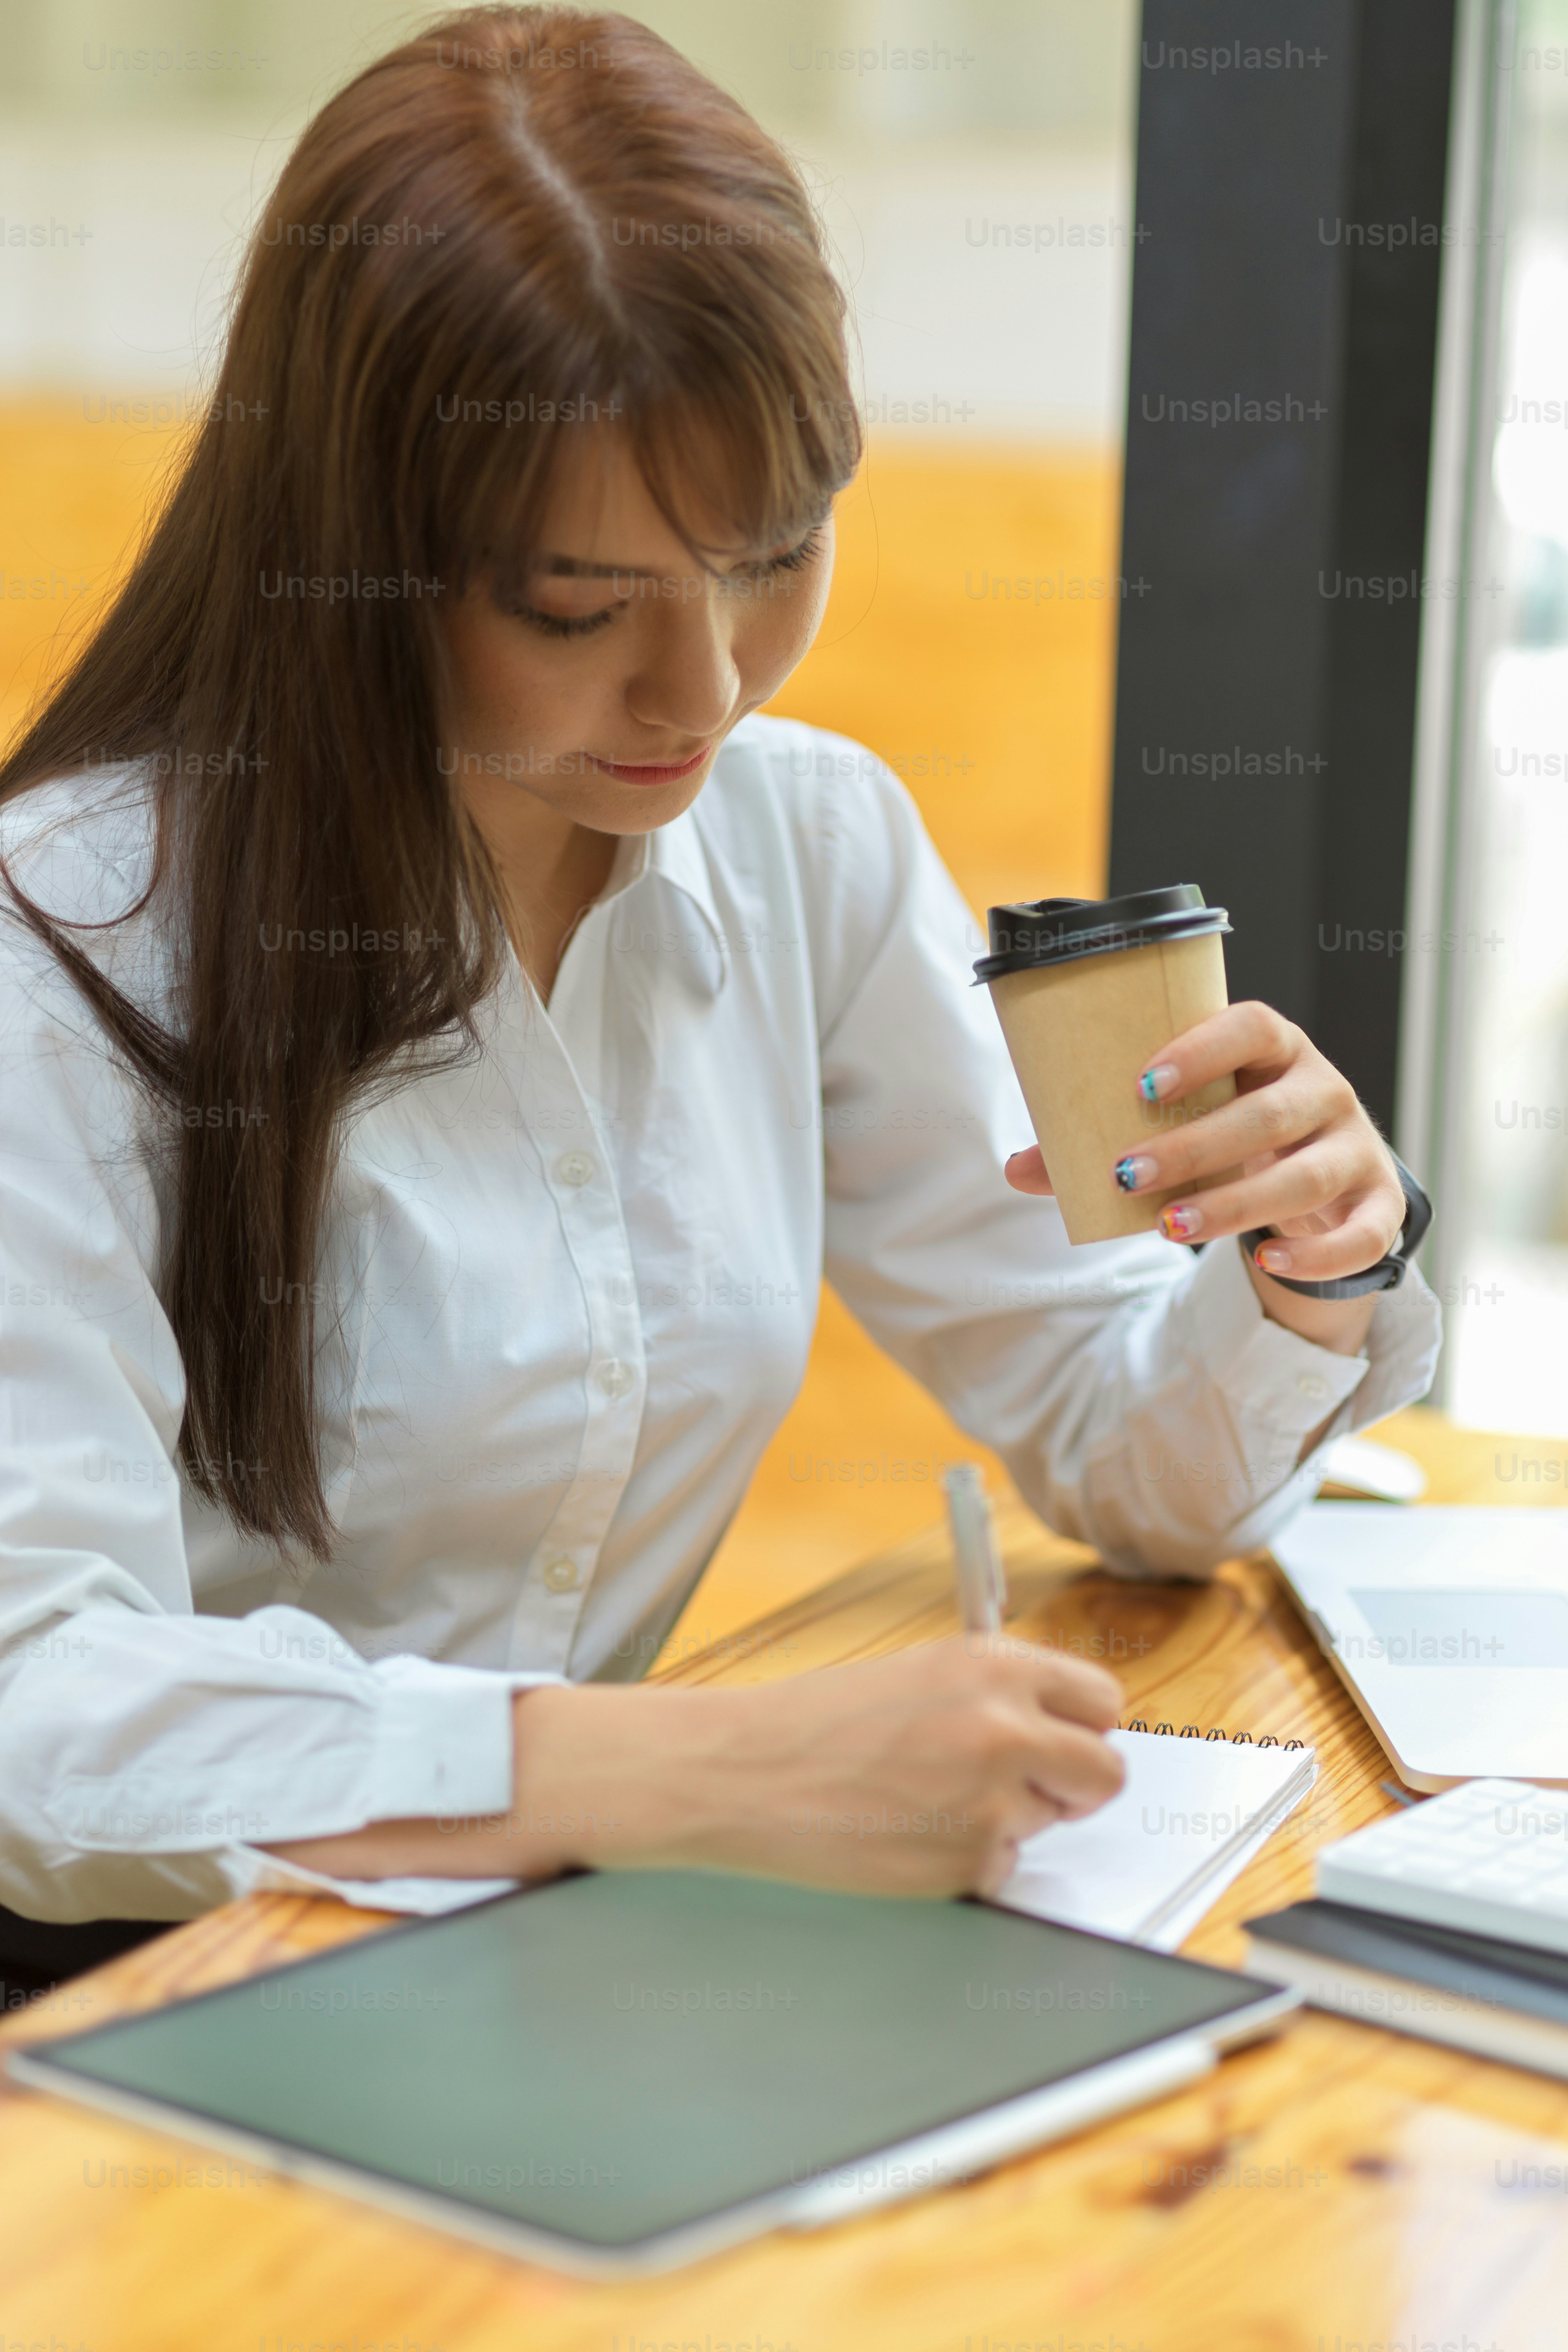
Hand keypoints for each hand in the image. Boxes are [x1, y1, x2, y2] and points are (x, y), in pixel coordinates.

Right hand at [512, 1637, 1124, 1897]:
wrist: (745, 1772)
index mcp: (993, 1665)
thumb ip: (998, 1693)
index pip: (1103, 1701)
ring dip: (1011, 1821)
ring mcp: (991, 1799)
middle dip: (1072, 1784)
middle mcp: (1005, 1726)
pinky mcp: (968, 1862)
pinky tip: (912, 1835)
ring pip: (1052, 1824)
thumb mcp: (922, 1672)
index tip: (1063, 1740)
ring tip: (933, 1801)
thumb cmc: (818, 1721)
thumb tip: (1061, 1729)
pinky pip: (1004, 1870)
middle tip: (1021, 1785)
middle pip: (1106, 1772)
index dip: (1083, 1727)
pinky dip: (968, 1862)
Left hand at [1004, 1001, 1401, 1355]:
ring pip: (1304, 1178)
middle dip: (1194, 1147)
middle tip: (1126, 1174)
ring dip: (1233, 1205)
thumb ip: (1103, 1140)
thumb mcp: (1183, 1125)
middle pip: (1267, 1114)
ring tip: (1169, 1227)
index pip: (1251, 1027)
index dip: (1202, 1048)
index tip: (1142, 1083)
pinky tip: (1267, 1260)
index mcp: (1275, 1051)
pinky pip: (1362, 1234)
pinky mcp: (1379, 1204)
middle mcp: (1324, 1089)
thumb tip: (1017, 1167)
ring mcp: (1357, 1147)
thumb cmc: (1237, 1135)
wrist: (1324, 1175)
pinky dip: (1317, 1254)